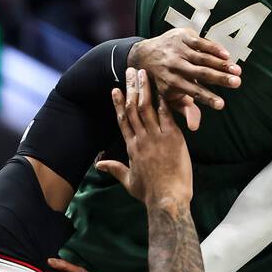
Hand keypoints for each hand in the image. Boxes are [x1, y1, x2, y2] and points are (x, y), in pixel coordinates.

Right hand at [97, 67, 191, 207]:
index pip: (122, 120)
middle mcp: (141, 138)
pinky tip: (164, 87)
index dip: (118, 103)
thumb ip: (114, 169)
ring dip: (145, 88)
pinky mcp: (173, 138)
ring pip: (147, 107)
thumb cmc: (149, 194)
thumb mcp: (128, 181)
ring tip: (144, 72)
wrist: (167, 200)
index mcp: (131, 147)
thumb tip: (99, 165)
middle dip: (131, 88)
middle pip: (133, 108)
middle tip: (130, 71)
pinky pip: (167, 114)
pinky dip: (165, 100)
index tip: (115, 89)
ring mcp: (157, 137)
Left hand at [130, 28, 240, 131]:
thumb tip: (194, 127)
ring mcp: (179, 51)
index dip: (207, 99)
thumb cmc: (162, 80)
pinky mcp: (182, 37)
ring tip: (237, 71)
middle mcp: (175, 67)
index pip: (193, 92)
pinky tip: (227, 55)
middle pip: (201, 73)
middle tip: (237, 83)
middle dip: (219, 78)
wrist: (144, 55)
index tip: (222, 105)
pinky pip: (201, 42)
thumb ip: (184, 110)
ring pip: (203, 58)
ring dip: (221, 64)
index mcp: (172, 83)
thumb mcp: (169, 97)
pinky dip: (214, 48)